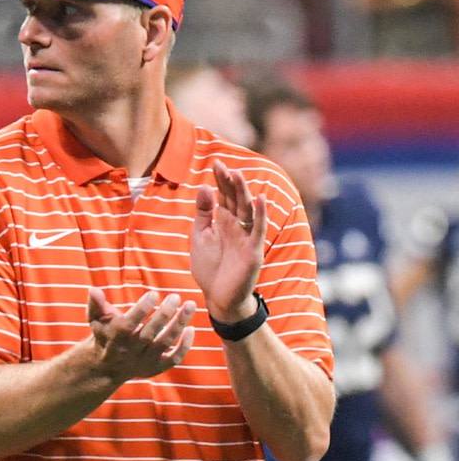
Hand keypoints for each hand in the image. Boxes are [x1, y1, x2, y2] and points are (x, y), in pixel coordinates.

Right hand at [87, 287, 195, 382]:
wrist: (107, 365)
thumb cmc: (104, 334)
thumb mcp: (95, 319)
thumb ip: (96, 304)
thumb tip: (94, 290)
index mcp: (115, 338)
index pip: (129, 324)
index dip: (141, 309)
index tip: (153, 294)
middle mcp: (131, 351)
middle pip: (150, 334)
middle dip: (164, 314)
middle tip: (175, 296)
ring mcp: (145, 360)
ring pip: (165, 343)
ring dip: (179, 324)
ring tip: (190, 305)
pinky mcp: (157, 367)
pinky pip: (174, 358)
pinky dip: (185, 345)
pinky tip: (192, 328)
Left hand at [190, 160, 266, 322]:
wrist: (218, 297)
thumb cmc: (210, 268)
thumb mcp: (200, 237)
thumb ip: (203, 213)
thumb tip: (204, 187)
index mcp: (224, 221)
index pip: (224, 195)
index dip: (220, 180)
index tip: (215, 162)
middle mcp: (237, 225)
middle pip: (235, 199)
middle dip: (229, 182)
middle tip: (222, 165)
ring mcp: (247, 237)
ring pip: (248, 210)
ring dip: (244, 192)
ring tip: (238, 175)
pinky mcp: (254, 251)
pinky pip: (259, 230)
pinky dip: (261, 214)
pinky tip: (261, 199)